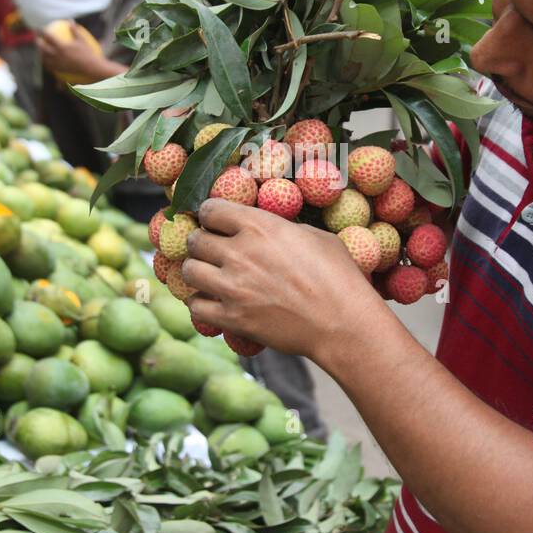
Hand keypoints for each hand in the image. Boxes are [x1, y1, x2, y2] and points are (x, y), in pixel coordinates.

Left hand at [37, 24, 113, 79]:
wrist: (91, 68)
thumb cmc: (88, 53)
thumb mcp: (82, 40)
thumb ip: (75, 30)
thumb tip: (71, 21)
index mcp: (62, 47)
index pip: (49, 37)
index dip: (43, 32)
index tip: (40, 29)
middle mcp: (58, 56)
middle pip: (43, 48)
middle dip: (38, 43)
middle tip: (37, 39)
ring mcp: (58, 63)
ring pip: (45, 58)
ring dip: (41, 54)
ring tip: (40, 51)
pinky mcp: (60, 70)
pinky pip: (50, 66)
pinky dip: (47, 63)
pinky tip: (48, 62)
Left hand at [182, 199, 393, 365]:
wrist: (343, 323)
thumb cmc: (339, 277)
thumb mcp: (314, 236)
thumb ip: (280, 228)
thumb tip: (263, 228)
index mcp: (260, 226)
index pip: (209, 209)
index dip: (210, 214)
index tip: (214, 222)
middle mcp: (240, 253)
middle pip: (195, 239)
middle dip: (202, 242)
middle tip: (211, 250)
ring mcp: (233, 287)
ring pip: (189, 270)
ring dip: (197, 270)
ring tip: (209, 274)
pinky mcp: (232, 318)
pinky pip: (195, 305)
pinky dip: (200, 302)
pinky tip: (211, 300)